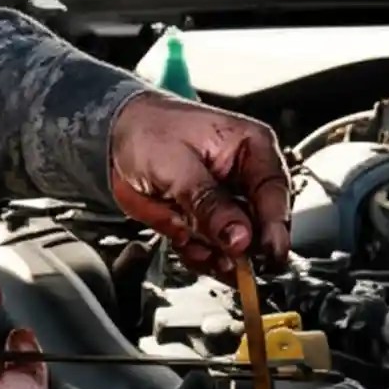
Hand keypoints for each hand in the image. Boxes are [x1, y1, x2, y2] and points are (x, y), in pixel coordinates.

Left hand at [109, 92, 291, 280]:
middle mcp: (244, 179)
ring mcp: (225, 204)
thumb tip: (240, 238)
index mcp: (251, 149)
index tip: (268, 254)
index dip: (275, 227)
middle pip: (261, 225)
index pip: (275, 193)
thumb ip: (209, 203)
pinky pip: (211, 251)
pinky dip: (198, 255)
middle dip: (242, 246)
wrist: (113, 139)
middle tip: (226, 258)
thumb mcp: (178, 165)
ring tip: (195, 245)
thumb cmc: (148, 131)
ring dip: (218, 254)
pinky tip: (184, 244)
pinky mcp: (204, 223)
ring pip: (236, 244)